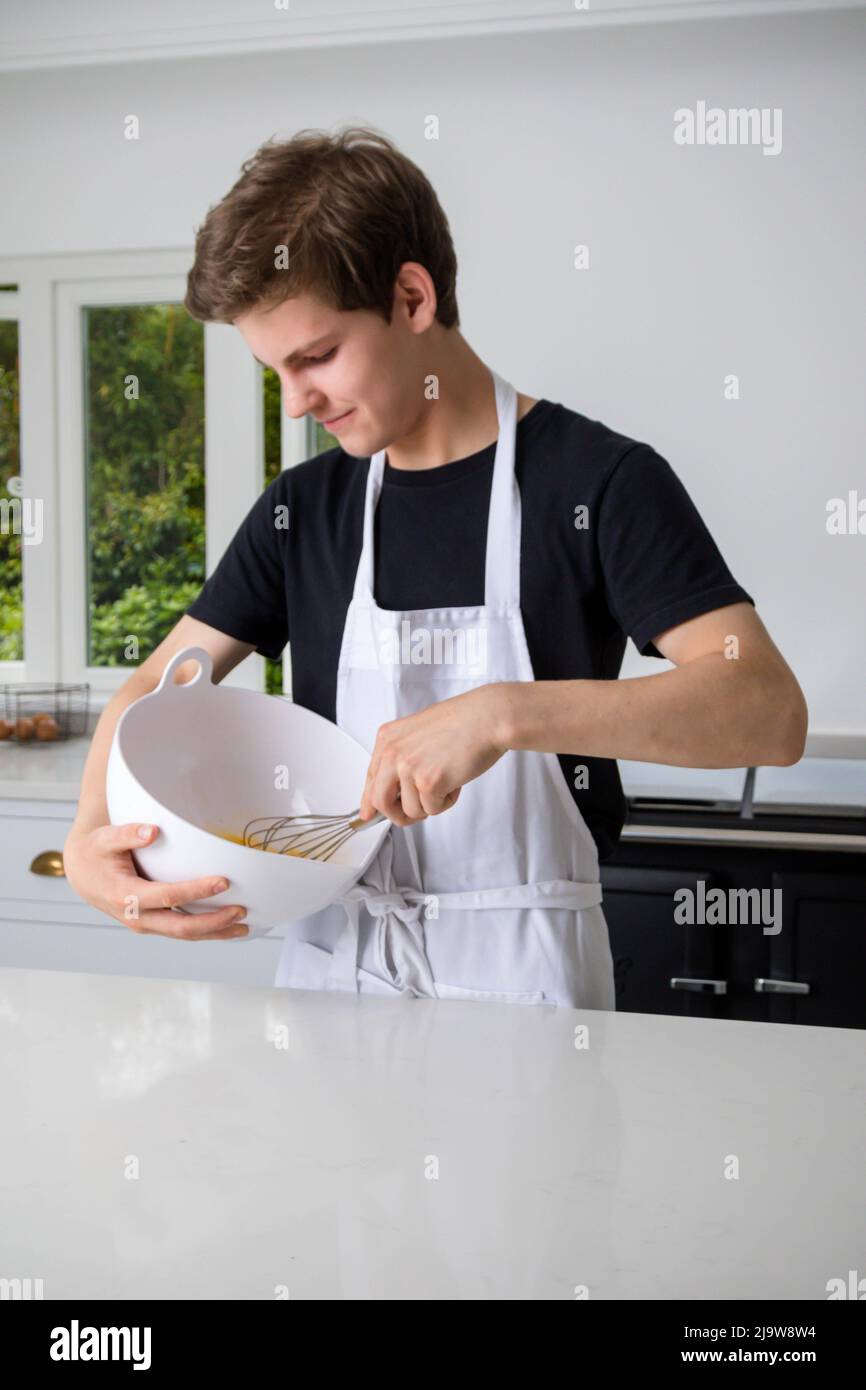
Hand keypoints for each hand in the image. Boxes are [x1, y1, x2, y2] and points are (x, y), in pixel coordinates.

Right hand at [63, 822, 249, 939]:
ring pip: (183, 935)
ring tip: (243, 926)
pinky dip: (205, 932)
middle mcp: (136, 916)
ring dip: (214, 933)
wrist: (83, 873)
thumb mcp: (106, 839)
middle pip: (180, 927)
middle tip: (242, 911)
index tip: (223, 882)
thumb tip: (153, 831)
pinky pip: (180, 931)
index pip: (167, 896)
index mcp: (126, 895)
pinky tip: (226, 927)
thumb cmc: (97, 852)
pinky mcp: (152, 924)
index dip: (196, 891)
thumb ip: (128, 834)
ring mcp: (145, 924)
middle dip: (213, 922)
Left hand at [357, 685, 509, 826]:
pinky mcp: (428, 781)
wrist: (488, 718)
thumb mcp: (419, 735)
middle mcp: (393, 752)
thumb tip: (388, 793)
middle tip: (416, 813)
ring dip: (431, 804)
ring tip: (447, 781)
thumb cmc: (463, 723)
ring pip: (409, 811)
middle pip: (380, 801)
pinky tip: (456, 781)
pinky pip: (432, 810)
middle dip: (398, 814)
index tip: (370, 815)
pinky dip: (447, 802)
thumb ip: (401, 760)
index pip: (370, 778)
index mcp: (388, 738)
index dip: (371, 802)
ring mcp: (408, 767)